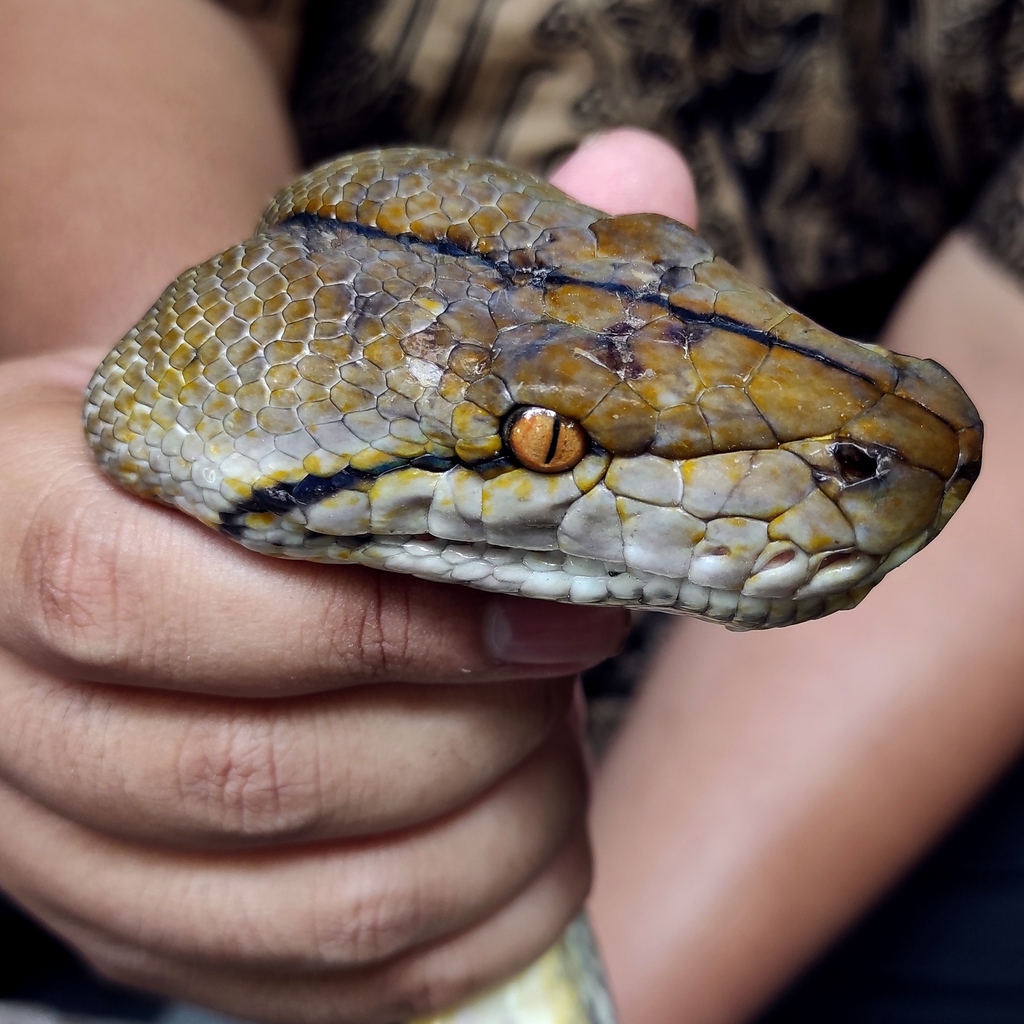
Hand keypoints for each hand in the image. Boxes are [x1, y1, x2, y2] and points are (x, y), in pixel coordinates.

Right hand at [0, 5, 632, 1020]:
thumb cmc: (250, 443)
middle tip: (574, 683)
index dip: (384, 624)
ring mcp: (73, 844)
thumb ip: (465, 277)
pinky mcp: (147, 933)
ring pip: (306, 906)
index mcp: (19, 517)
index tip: (562, 609)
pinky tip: (533, 852)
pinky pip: (322, 990)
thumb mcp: (301, 350)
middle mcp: (15, 705)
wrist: (160, 533)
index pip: (143, 598)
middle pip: (251, 773)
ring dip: (487, 842)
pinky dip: (466, 936)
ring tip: (563, 767)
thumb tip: (638, 167)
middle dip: (471, 743)